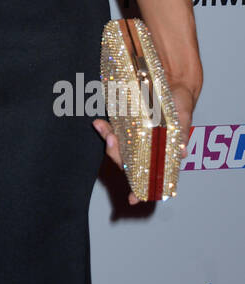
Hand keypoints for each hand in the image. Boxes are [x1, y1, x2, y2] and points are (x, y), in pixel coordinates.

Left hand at [93, 81, 194, 205]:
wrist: (173, 83)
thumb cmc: (181, 105)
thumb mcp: (184, 118)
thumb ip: (182, 135)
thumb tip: (181, 152)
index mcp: (162, 154)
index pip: (150, 177)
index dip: (140, 190)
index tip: (133, 200)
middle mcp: (146, 149)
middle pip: (128, 162)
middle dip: (117, 155)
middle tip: (111, 140)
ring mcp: (135, 138)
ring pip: (118, 148)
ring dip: (108, 140)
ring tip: (102, 128)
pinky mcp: (127, 124)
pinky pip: (113, 130)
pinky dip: (105, 128)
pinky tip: (99, 123)